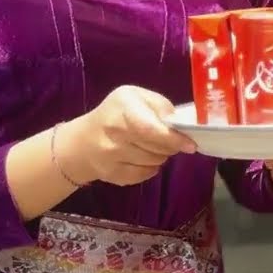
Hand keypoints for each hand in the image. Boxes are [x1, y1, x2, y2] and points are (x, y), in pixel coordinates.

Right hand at [57, 85, 196, 185]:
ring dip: (161, 156)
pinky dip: (150, 168)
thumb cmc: (116, 114)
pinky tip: (143, 159)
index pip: (151, 129)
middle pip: (156, 148)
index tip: (190, 145)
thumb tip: (179, 124)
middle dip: (170, 146)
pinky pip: (143, 175)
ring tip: (154, 147)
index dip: (174, 139)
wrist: (82, 141)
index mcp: (123, 107)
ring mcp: (110, 156)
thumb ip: (160, 106)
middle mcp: (113, 132)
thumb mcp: (137, 97)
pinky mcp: (111, 174)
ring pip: (153, 162)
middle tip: (171, 141)